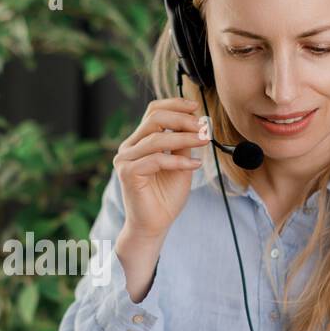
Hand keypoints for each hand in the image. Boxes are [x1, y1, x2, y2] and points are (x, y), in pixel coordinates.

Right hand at [113, 97, 205, 241]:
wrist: (155, 225)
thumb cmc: (166, 197)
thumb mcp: (180, 163)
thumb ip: (183, 143)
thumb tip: (198, 122)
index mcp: (139, 141)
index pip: (154, 111)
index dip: (175, 104)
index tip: (196, 107)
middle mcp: (129, 147)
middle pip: (154, 118)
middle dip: (182, 120)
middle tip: (203, 128)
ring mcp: (125, 159)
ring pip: (157, 138)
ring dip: (185, 138)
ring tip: (204, 141)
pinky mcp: (127, 173)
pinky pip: (156, 159)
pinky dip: (178, 161)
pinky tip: (194, 165)